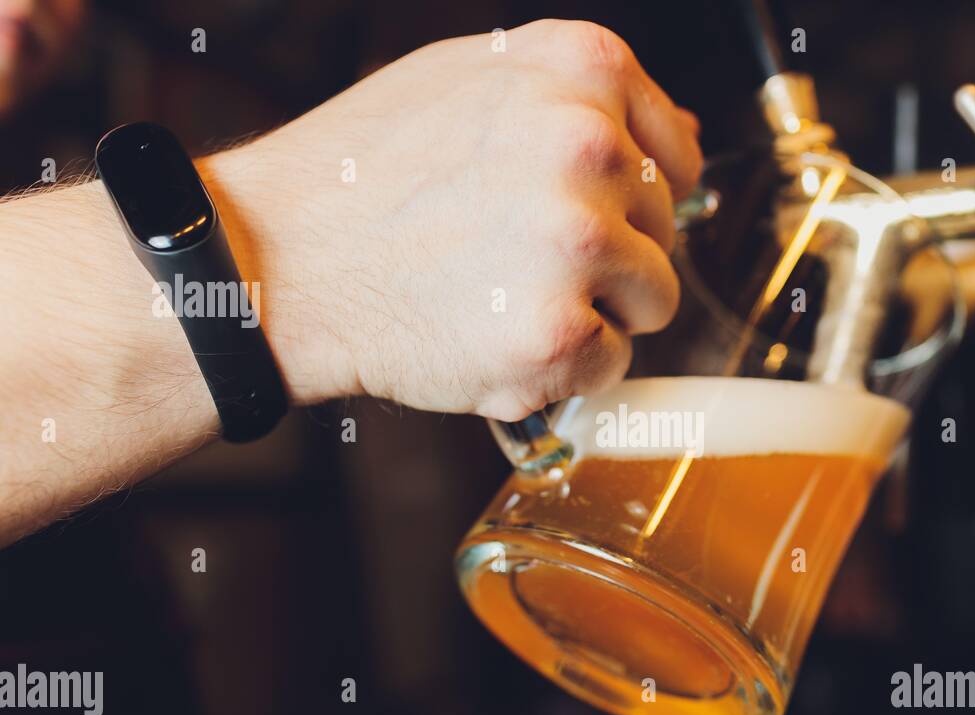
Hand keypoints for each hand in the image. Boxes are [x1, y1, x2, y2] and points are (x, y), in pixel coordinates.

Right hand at [208, 18, 702, 419]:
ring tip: (505, 296)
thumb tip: (683, 136)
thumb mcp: (474, 82)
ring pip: (655, 301)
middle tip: (515, 259)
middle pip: (666, 232)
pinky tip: (495, 336)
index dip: (635, 200)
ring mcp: (577, 242)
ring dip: (596, 312)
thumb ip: (582, 102)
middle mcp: (591, 146)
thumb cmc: (368, 174)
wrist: (278, 261)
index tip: (584, 216)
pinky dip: (564, 369)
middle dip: (609, 257)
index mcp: (582, 71)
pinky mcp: (557, 333)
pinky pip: (613, 366)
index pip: (679, 155)